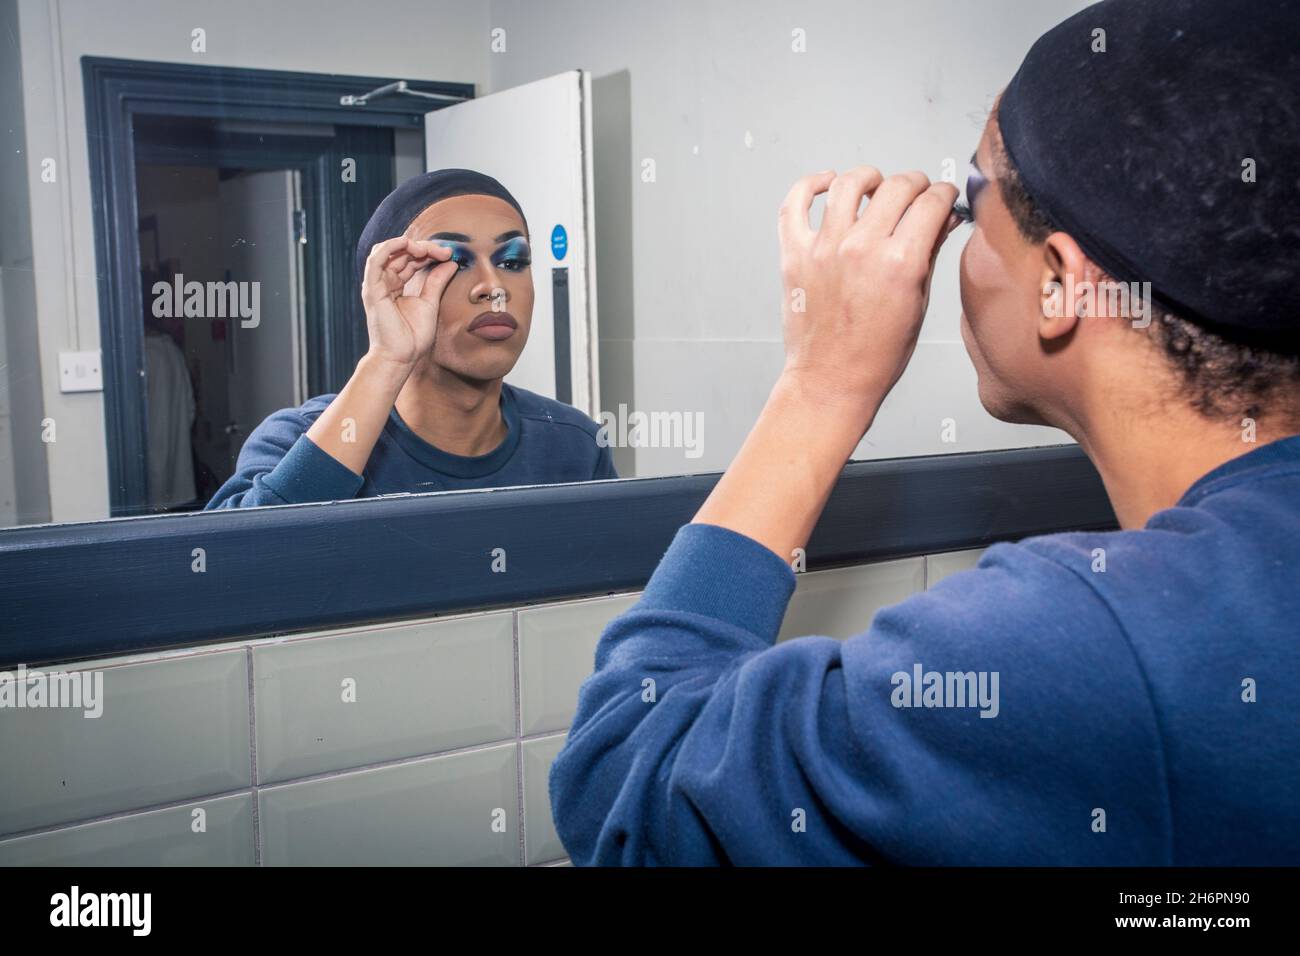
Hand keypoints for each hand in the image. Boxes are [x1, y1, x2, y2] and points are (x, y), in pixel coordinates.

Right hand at [361, 237, 457, 369]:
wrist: (401, 358)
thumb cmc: (413, 337)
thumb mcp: (430, 303)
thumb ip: (437, 281)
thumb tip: (450, 262)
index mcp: (395, 285)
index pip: (408, 259)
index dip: (427, 252)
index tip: (448, 254)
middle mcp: (383, 282)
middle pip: (399, 253)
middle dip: (422, 248)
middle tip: (443, 252)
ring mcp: (376, 285)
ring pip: (386, 251)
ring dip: (406, 244)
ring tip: (426, 250)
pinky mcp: (372, 290)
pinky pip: (376, 260)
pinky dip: (389, 247)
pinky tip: (406, 243)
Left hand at [777, 166, 958, 421]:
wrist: (831, 381)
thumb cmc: (875, 356)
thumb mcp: (918, 304)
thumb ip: (930, 254)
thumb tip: (943, 221)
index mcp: (899, 263)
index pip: (930, 203)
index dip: (943, 193)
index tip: (943, 196)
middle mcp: (861, 249)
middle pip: (896, 186)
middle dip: (914, 183)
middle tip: (916, 192)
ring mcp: (824, 249)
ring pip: (848, 184)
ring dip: (868, 177)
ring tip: (874, 184)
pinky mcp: (795, 254)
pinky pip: (795, 203)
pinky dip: (811, 184)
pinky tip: (827, 183)